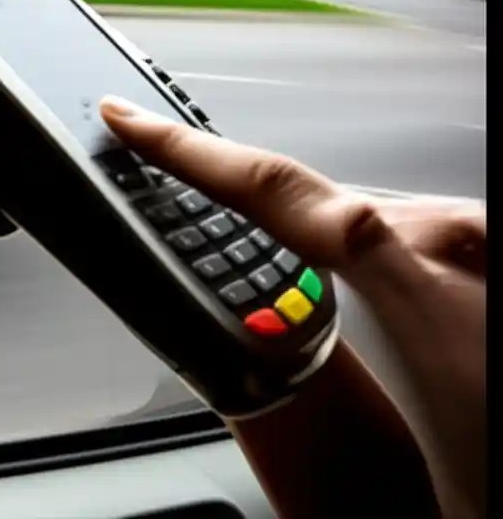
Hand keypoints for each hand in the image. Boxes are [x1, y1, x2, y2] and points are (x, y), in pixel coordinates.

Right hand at [101, 96, 484, 518]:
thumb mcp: (427, 475)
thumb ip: (333, 397)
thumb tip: (287, 358)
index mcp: (422, 288)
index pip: (281, 194)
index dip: (189, 151)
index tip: (128, 118)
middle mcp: (469, 247)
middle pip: (340, 209)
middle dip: (285, 236)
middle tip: (274, 313)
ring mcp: (497, 248)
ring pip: (401, 227)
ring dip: (369, 272)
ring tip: (393, 362)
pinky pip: (446, 244)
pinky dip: (417, 277)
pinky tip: (438, 341)